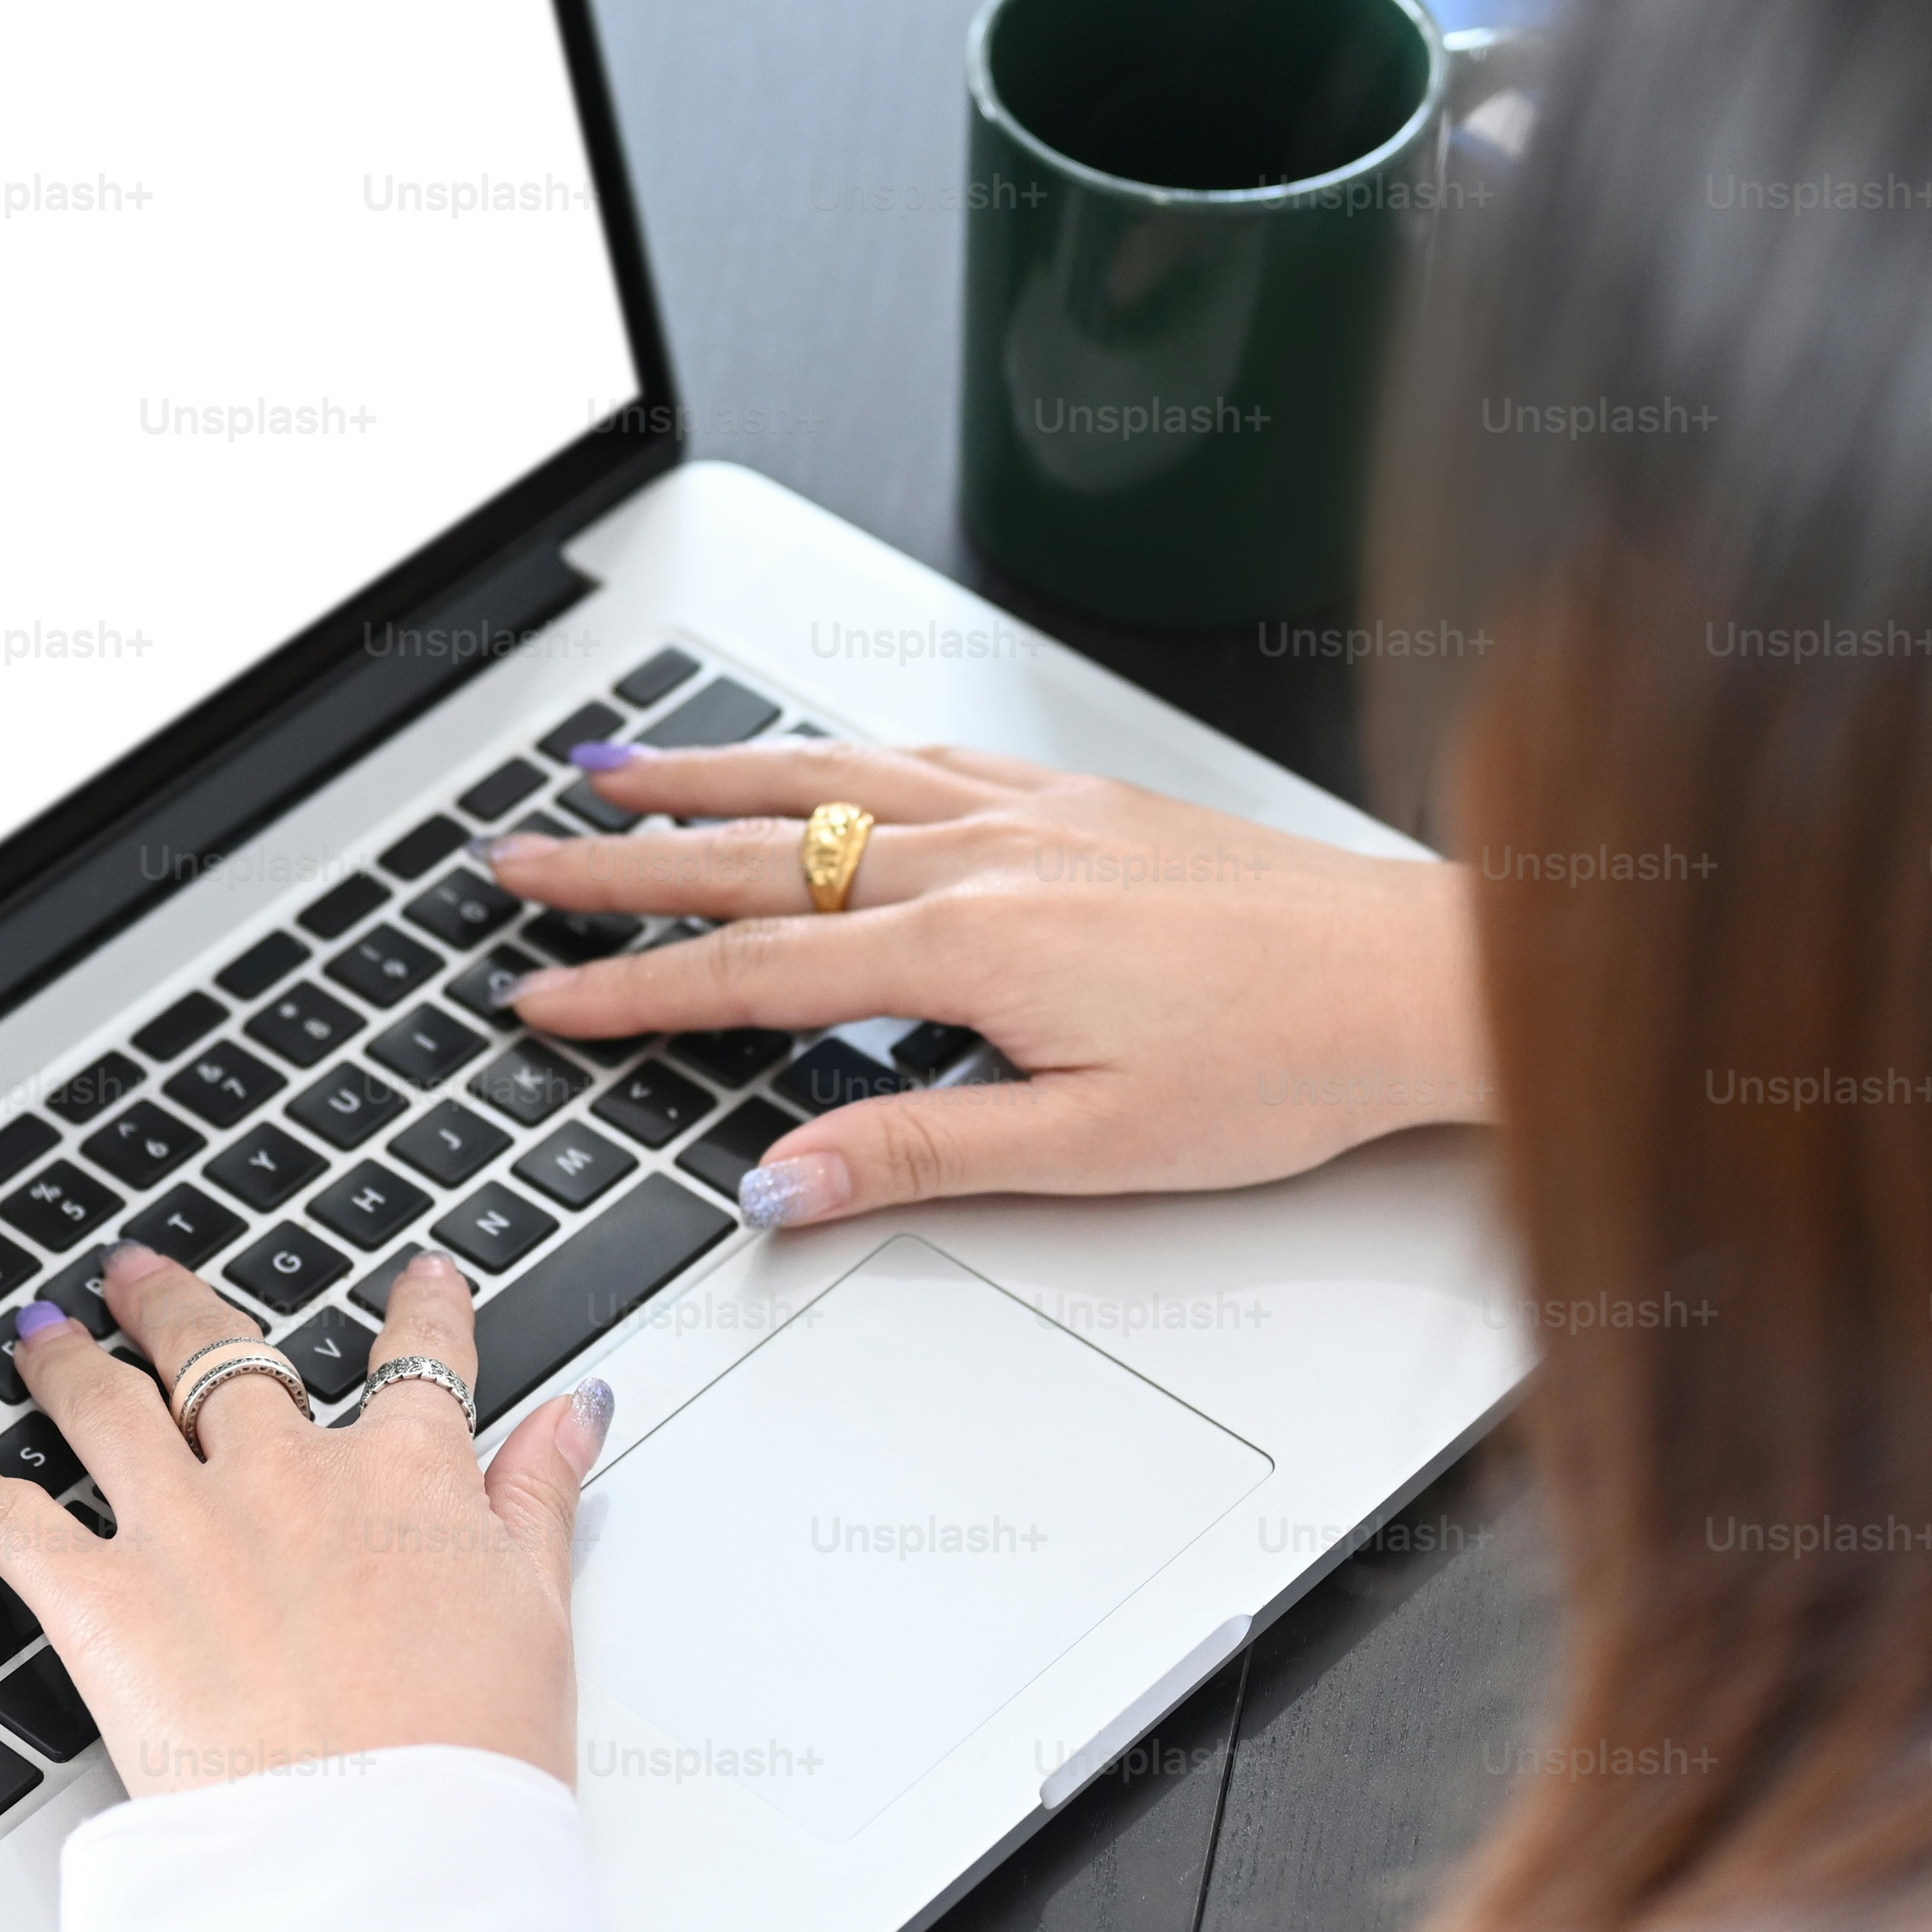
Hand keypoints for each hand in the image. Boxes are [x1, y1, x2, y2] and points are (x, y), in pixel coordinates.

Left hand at [0, 1241, 607, 1793]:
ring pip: (107, 1408)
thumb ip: (542, 1499)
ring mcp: (187, 1529)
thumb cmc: (469, 1759)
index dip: (422, 1310)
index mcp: (406, 1477)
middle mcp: (286, 1476)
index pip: (420, 1359)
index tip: (421, 1279)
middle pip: (224, 1358)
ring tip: (39, 1333)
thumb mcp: (540, 1616)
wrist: (383, 1855)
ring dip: (64, 1365)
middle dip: (176, 1306)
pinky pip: (10, 1524)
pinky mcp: (102, 1602)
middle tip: (141, 1275)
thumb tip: (575, 1413)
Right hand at [485, 736, 1489, 1228]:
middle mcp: (982, 856)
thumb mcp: (1091, 1148)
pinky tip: (800, 754)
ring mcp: (1027, 811)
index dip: (633, 990)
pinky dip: (827, 750)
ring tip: (609, 777)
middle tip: (518, 863)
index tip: (543, 992)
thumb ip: (919, 1153)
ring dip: (704, 777)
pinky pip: (913, 755)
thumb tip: (781, 1182)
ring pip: (823, 779)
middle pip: (759, 855)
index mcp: (970, 950)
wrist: (1413, 978)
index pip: (756, 976)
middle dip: (621, 864)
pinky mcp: (1075, 795)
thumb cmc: (1283, 1064)